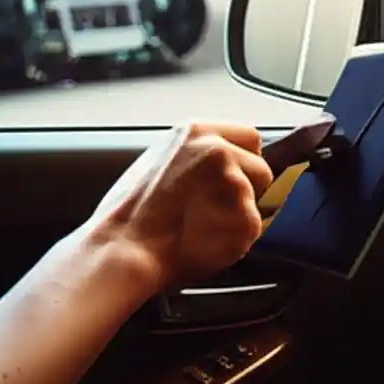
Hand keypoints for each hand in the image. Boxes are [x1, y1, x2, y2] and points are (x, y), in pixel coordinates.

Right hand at [89, 122, 272, 291]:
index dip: (244, 160)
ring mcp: (235, 185)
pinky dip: (235, 241)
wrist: (122, 251)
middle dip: (247, 189)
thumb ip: (194, 153)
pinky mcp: (245, 220)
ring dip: (237, 216)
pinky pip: (252, 232)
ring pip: (255, 203)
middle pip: (261, 169)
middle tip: (214, 208)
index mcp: (197, 132)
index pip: (250, 136)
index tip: (234, 176)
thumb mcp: (158, 159)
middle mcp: (220, 151)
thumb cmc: (129, 214)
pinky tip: (204, 242)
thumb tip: (217, 159)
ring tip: (199, 227)